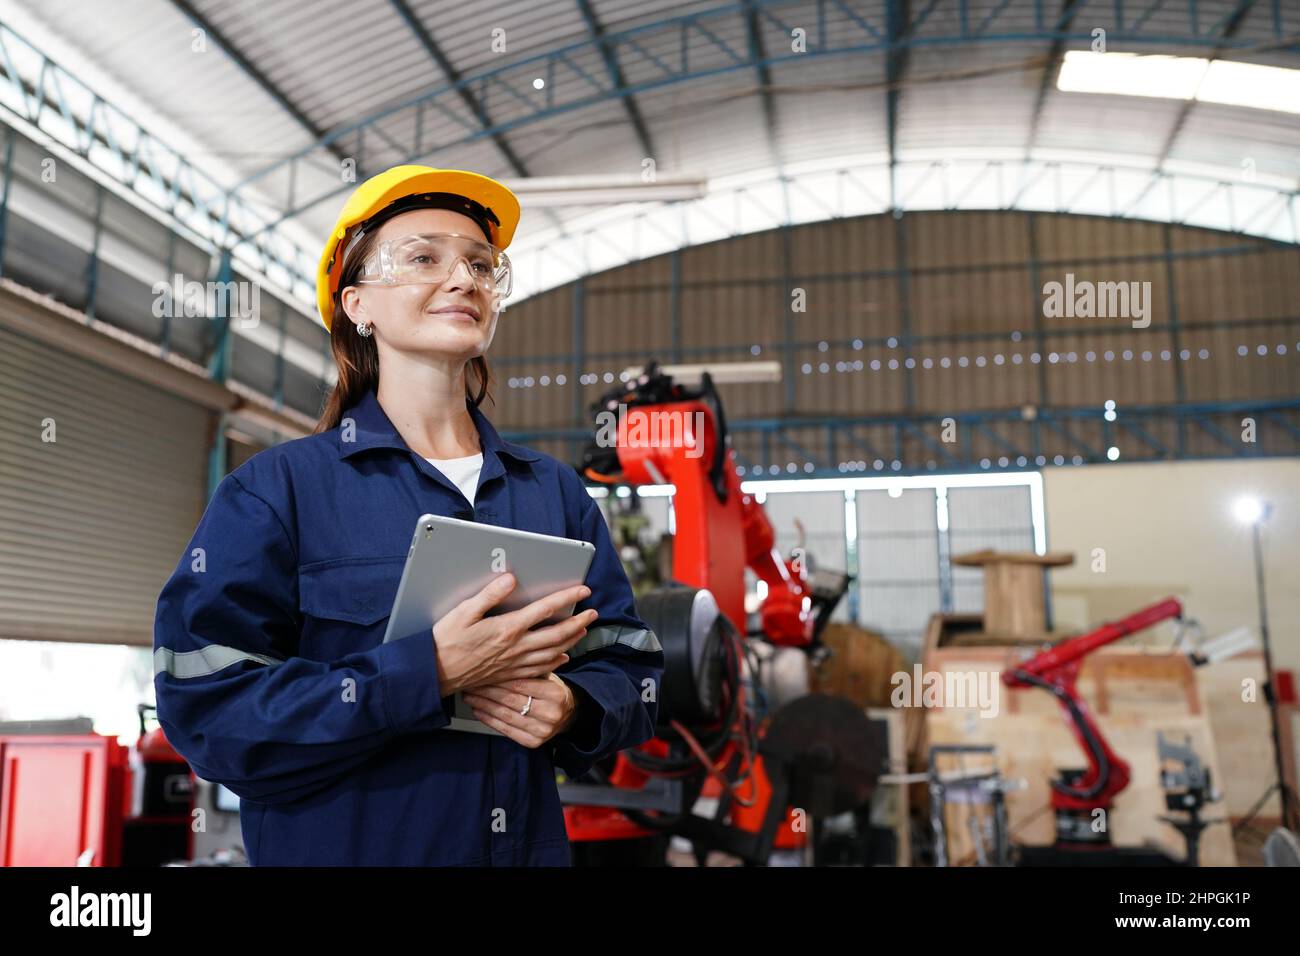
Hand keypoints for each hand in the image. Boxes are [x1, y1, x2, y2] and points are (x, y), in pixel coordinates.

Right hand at [432, 574, 598, 696]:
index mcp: (507, 628)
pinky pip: (540, 668)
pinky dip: (555, 662)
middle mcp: (516, 647)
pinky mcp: (510, 673)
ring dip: (572, 640)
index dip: (567, 597)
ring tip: (583, 630)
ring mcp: (515, 662)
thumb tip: (510, 579)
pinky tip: (562, 657)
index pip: (545, 609)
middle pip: (557, 633)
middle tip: (593, 612)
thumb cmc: (446, 641)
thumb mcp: (464, 611)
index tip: (583, 589)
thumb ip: (490, 595)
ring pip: (553, 651)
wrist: (436, 673)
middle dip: (578, 621)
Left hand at [461, 674, 577, 748]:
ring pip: (505, 715)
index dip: (498, 679)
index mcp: (555, 694)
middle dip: (486, 691)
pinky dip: (489, 719)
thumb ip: (528, 670)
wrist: (566, 714)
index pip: (520, 685)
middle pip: (510, 700)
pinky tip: (478, 710)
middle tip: (471, 683)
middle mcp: (550, 714)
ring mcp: (542, 730)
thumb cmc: (552, 691)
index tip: (482, 673)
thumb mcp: (547, 675)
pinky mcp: (533, 742)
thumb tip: (498, 660)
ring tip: (470, 696)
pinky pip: (506, 730)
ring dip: (483, 705)